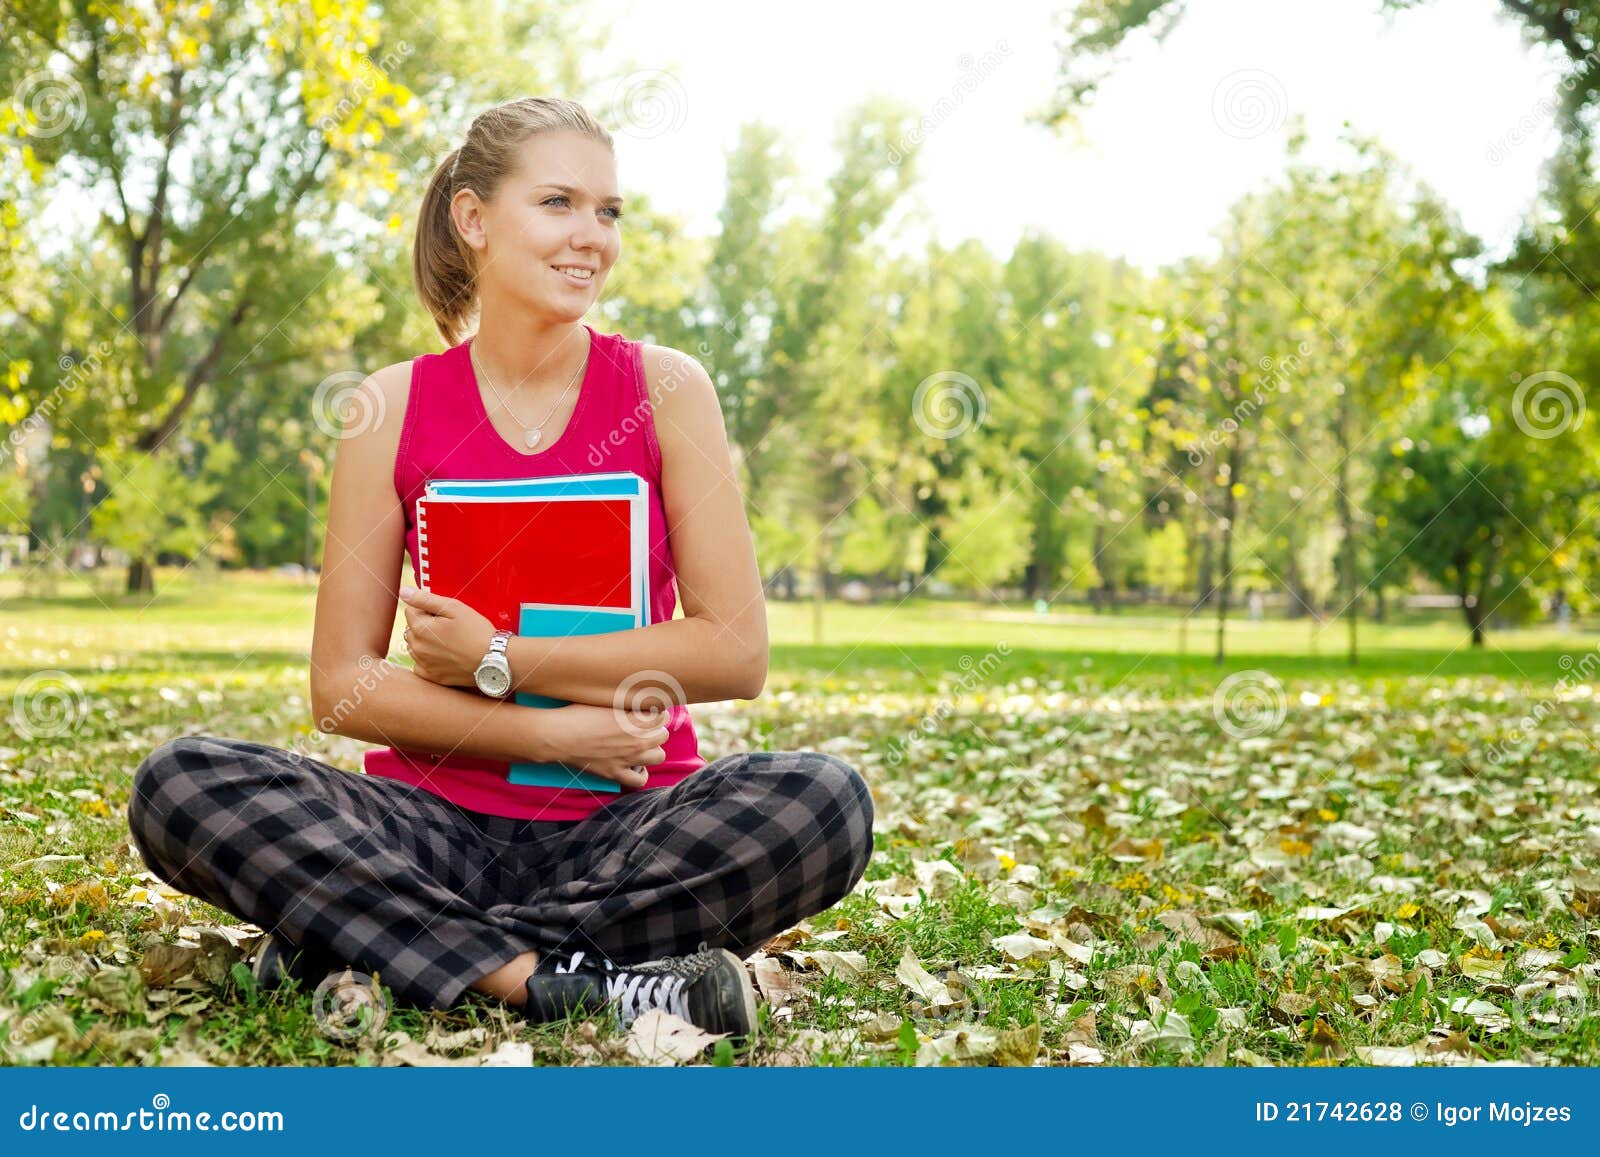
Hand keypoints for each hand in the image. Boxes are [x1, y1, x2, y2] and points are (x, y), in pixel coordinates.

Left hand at [397, 586, 494, 688]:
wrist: (494, 659)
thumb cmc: (476, 631)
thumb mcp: (454, 608)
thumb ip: (425, 599)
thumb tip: (403, 592)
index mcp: (420, 629)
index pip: (411, 611)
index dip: (427, 609)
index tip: (445, 615)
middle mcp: (417, 648)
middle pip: (411, 629)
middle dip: (425, 625)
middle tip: (449, 628)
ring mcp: (423, 664)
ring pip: (415, 646)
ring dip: (425, 641)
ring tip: (449, 642)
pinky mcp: (432, 677)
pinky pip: (419, 664)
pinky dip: (427, 659)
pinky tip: (444, 656)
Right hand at [534, 704, 668, 788]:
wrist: (559, 735)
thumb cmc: (578, 713)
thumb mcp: (605, 701)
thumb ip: (625, 703)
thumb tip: (636, 701)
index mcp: (634, 719)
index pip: (662, 716)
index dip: (657, 713)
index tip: (650, 713)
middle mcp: (636, 739)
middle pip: (663, 735)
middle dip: (656, 730)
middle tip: (644, 728)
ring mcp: (628, 758)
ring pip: (659, 756)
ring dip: (653, 750)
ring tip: (642, 746)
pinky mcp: (616, 773)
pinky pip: (640, 780)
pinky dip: (640, 773)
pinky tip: (635, 765)